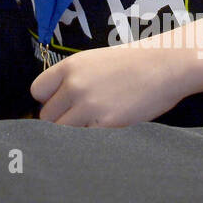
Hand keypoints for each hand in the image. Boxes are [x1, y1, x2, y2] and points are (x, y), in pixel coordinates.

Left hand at [30, 42, 187, 126]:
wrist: (166, 64)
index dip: (49, 101)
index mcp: (70, 66)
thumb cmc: (133, 63)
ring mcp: (90, 105)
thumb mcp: (94, 61)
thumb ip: (73, 79)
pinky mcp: (107, 123)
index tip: (62, 105)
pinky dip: (93, 141)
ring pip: (63, 132)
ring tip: (95, 125)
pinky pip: (86, 141)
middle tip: (82, 119)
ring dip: (76, 133)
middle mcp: (75, 85)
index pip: (37, 91)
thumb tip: (58, 103)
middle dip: (62, 120)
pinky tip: (107, 131)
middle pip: (47, 116)